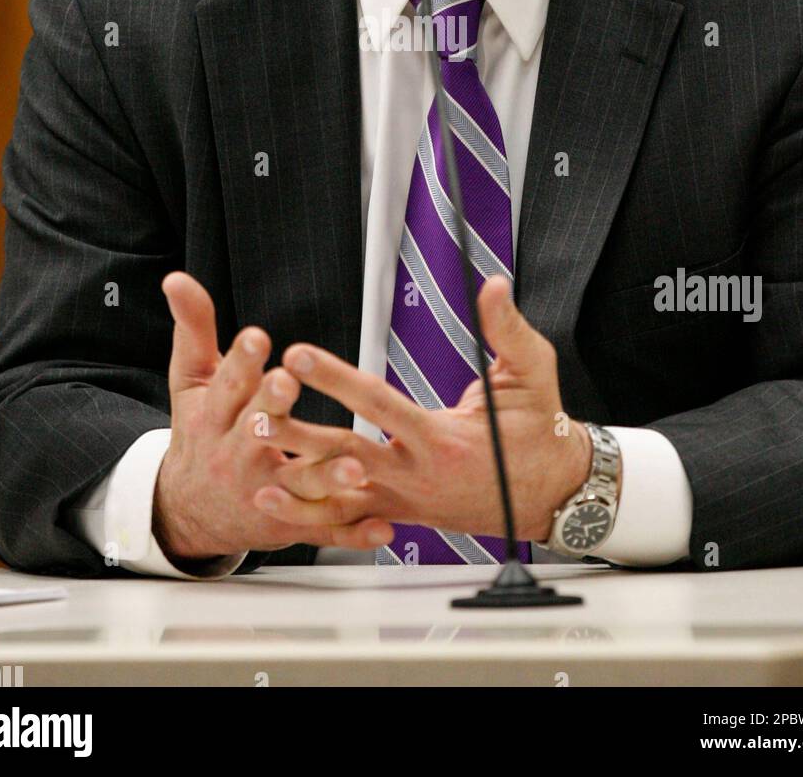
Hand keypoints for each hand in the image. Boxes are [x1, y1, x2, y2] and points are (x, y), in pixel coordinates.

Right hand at [152, 272, 394, 561]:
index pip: (226, 386)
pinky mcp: (289, 526)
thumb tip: (177, 278)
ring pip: (297, 486)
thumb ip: (194, 329)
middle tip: (289, 385)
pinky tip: (381, 527)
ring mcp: (264, 494)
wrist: (189, 511)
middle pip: (256, 433)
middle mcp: (236, 456)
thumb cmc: (200, 432)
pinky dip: (353, 531)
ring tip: (354, 467)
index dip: (239, 361)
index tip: (256, 338)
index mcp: (214, 418)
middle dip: (273, 409)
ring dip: (325, 477)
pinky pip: (324, 529)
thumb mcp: (191, 381)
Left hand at [257, 275, 593, 543]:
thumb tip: (492, 285)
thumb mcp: (532, 372)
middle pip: (344, 452)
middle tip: (258, 409)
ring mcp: (404, 500)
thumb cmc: (539, 431)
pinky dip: (307, 510)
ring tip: (253, 446)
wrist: (548, 493)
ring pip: (337, 490)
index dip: (335, 378)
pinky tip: (273, 495)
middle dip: (298, 429)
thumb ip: (507, 327)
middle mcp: (417, 474)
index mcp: (442, 438)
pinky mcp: (398, 513)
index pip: (378, 403)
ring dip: (292, 471)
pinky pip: (345, 516)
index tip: (300, 356)